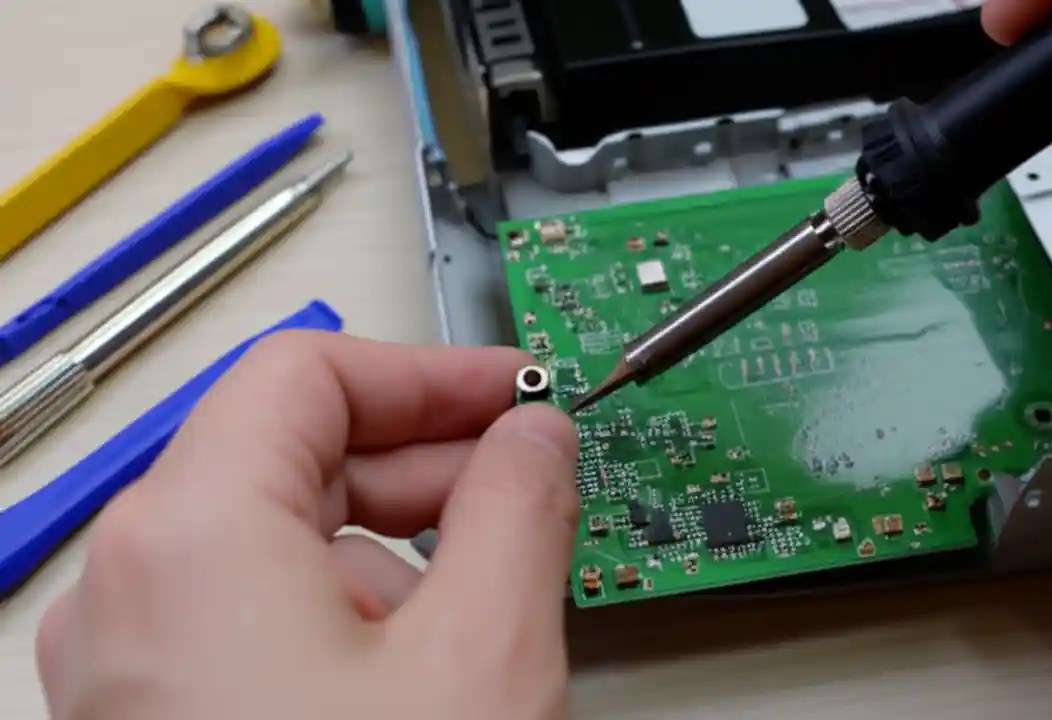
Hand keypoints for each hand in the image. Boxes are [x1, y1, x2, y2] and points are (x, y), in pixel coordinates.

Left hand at [34, 332, 580, 719]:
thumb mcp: (482, 655)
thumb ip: (519, 514)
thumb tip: (534, 442)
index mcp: (188, 543)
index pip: (310, 373)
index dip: (432, 373)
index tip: (515, 392)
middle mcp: (130, 594)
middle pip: (292, 456)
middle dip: (426, 461)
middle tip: (524, 476)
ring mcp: (131, 663)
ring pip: (279, 546)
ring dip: (395, 549)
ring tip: (486, 599)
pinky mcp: (154, 715)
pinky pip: (255, 621)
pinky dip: (347, 615)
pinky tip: (424, 668)